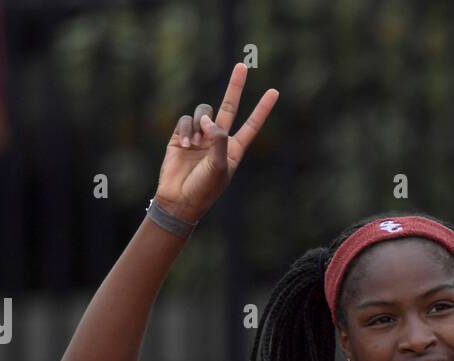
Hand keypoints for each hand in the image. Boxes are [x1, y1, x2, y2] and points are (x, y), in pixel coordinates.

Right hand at [154, 62, 278, 223]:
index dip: (262, 109)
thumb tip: (209, 119)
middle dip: (235, 87)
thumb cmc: (204, 189)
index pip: (251, 126)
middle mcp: (218, 140)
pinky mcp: (180, 136)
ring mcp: (200, 137)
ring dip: (199, 124)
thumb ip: (219, 140)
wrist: (179, 200)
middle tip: (241, 66)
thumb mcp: (219, 166)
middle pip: (229, 107)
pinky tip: (184, 145)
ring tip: (193, 144)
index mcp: (234, 149)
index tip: (274, 92)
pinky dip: (185, 130)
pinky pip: (185, 120)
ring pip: (203, 112)